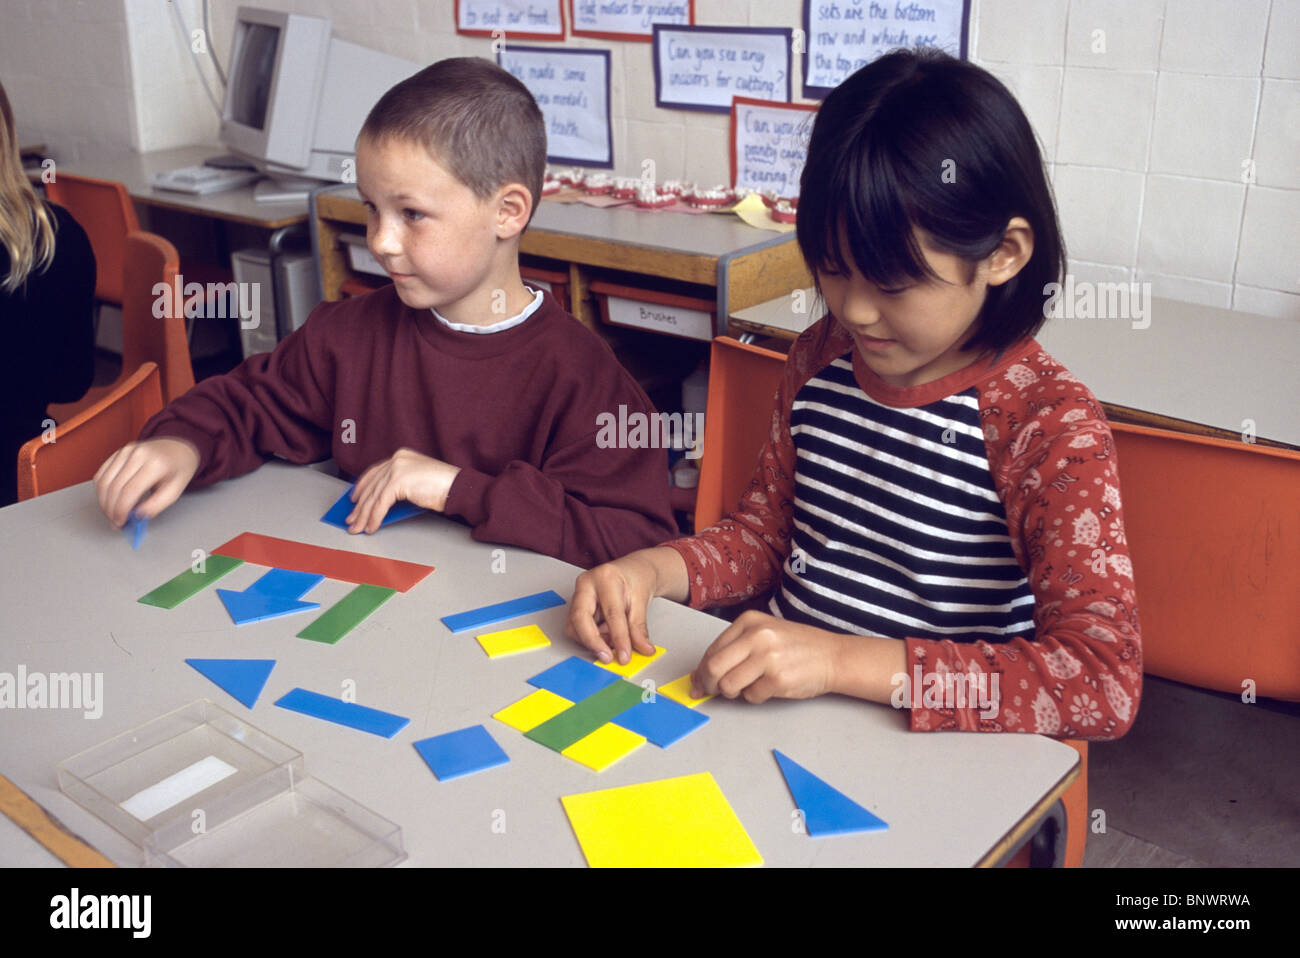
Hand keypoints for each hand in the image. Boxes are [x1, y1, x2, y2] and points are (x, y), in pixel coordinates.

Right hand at [94, 438, 200, 527]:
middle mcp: (138, 454)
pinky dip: (101, 490)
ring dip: (103, 502)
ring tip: (111, 514)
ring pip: (103, 481)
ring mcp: (125, 451)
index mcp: (155, 464)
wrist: (178, 448)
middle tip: (115, 523)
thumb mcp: (175, 491)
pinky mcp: (117, 453)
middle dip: (111, 510)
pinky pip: (101, 474)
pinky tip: (108, 500)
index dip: (121, 511)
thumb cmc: (178, 469)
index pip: (129, 491)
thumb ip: (156, 506)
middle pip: (114, 487)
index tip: (121, 523)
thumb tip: (136, 517)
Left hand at [346, 447, 459, 532]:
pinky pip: (381, 503)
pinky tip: (372, 527)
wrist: (458, 487)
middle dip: (360, 507)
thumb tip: (379, 507)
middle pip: (371, 486)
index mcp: (400, 456)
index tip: (354, 500)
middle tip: (352, 520)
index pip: (374, 473)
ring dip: (364, 515)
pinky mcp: (398, 480)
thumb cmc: (443, 487)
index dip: (362, 488)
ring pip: (373, 496)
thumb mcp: (415, 484)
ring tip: (358, 527)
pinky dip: (375, 517)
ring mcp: (397, 468)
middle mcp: (396, 459)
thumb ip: (398, 489)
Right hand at [567, 548, 683, 664]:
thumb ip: (639, 627)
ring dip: (592, 641)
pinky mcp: (575, 606)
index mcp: (606, 578)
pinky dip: (591, 638)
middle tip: (607, 657)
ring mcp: (578, 595)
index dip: (618, 637)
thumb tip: (643, 649)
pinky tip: (606, 638)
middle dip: (592, 642)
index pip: (611, 613)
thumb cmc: (636, 580)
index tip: (624, 656)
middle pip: (580, 618)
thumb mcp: (642, 601)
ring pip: (574, 626)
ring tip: (612, 644)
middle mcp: (586, 584)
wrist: (632, 571)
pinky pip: (577, 628)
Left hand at [690, 610, 843, 703]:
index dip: (701, 670)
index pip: (712, 649)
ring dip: (734, 692)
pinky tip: (769, 687)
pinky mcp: (778, 679)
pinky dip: (756, 697)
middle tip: (712, 691)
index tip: (698, 682)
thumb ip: (734, 649)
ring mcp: (768, 657)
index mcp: (749, 621)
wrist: (832, 655)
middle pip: (713, 667)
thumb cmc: (797, 646)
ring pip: (728, 685)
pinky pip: (751, 696)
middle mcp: (757, 636)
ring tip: (748, 686)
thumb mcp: (764, 634)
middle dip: (708, 684)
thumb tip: (701, 673)